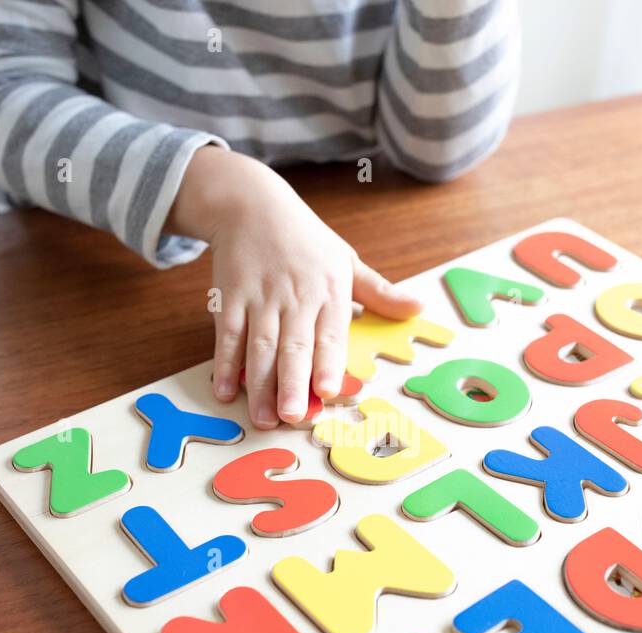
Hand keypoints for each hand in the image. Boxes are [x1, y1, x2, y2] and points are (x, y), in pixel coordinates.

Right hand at [167, 147, 422, 427]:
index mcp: (329, 290)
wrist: (251, 204)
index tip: (327, 392)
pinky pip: (227, 336)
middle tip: (292, 417)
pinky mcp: (229, 297)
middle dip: (291, 384)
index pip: (330, 334)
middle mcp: (295, 296)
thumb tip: (418, 308)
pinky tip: (223, 391)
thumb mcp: (346, 260)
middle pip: (292, 346)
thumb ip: (379, 292)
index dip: (328, 363)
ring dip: (259, 386)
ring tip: (262, 418)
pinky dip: (224, 364)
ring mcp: (260, 298)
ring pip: (259, 347)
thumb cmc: (305, 239)